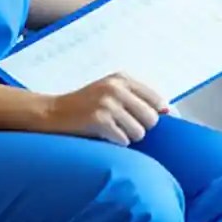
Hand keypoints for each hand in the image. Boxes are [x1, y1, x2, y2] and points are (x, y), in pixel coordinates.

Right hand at [46, 73, 168, 145]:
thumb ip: (136, 98)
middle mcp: (116, 88)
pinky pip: (124, 140)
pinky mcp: (99, 120)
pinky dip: (116, 142)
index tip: (153, 122)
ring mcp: (107, 103)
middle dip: (142, 128)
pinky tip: (104, 136)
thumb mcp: (110, 91)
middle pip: (151, 118)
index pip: (157, 100)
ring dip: (128, 137)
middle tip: (125, 127)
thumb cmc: (85, 105)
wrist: (51, 113)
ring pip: (139, 132)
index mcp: (122, 79)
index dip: (159, 115)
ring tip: (113, 131)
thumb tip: (169, 111)